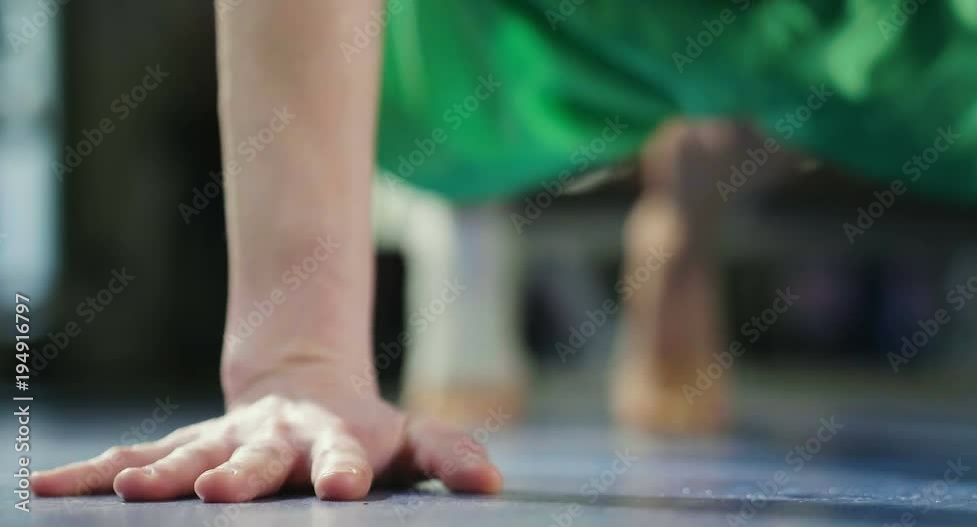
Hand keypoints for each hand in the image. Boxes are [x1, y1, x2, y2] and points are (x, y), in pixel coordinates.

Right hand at [32, 368, 502, 501]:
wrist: (306, 389)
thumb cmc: (368, 430)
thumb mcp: (414, 439)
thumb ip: (450, 455)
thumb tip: (493, 484)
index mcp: (335, 438)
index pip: (343, 455)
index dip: (343, 469)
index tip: (342, 488)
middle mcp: (275, 438)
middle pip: (256, 457)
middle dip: (237, 474)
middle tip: (218, 491)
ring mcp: (226, 439)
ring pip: (188, 454)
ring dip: (161, 473)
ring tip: (129, 490)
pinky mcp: (189, 444)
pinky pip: (140, 455)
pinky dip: (97, 472)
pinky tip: (50, 486)